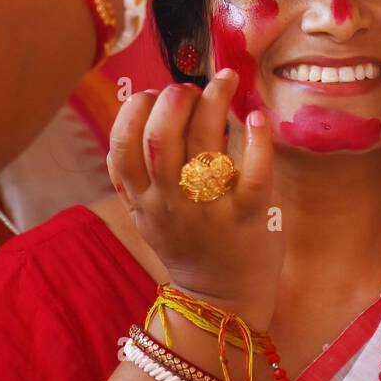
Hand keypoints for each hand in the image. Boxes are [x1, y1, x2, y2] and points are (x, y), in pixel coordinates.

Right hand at [106, 70, 281, 329]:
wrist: (220, 299)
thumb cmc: (186, 242)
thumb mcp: (145, 214)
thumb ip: (135, 172)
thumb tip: (142, 107)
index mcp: (143, 199)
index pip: (122, 147)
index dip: (134, 112)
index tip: (152, 95)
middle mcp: (171, 202)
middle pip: (161, 141)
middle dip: (173, 101)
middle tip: (189, 88)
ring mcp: (210, 209)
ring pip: (205, 147)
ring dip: (214, 102)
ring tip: (225, 81)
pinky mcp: (249, 215)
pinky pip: (255, 174)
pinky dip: (258, 141)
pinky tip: (257, 117)